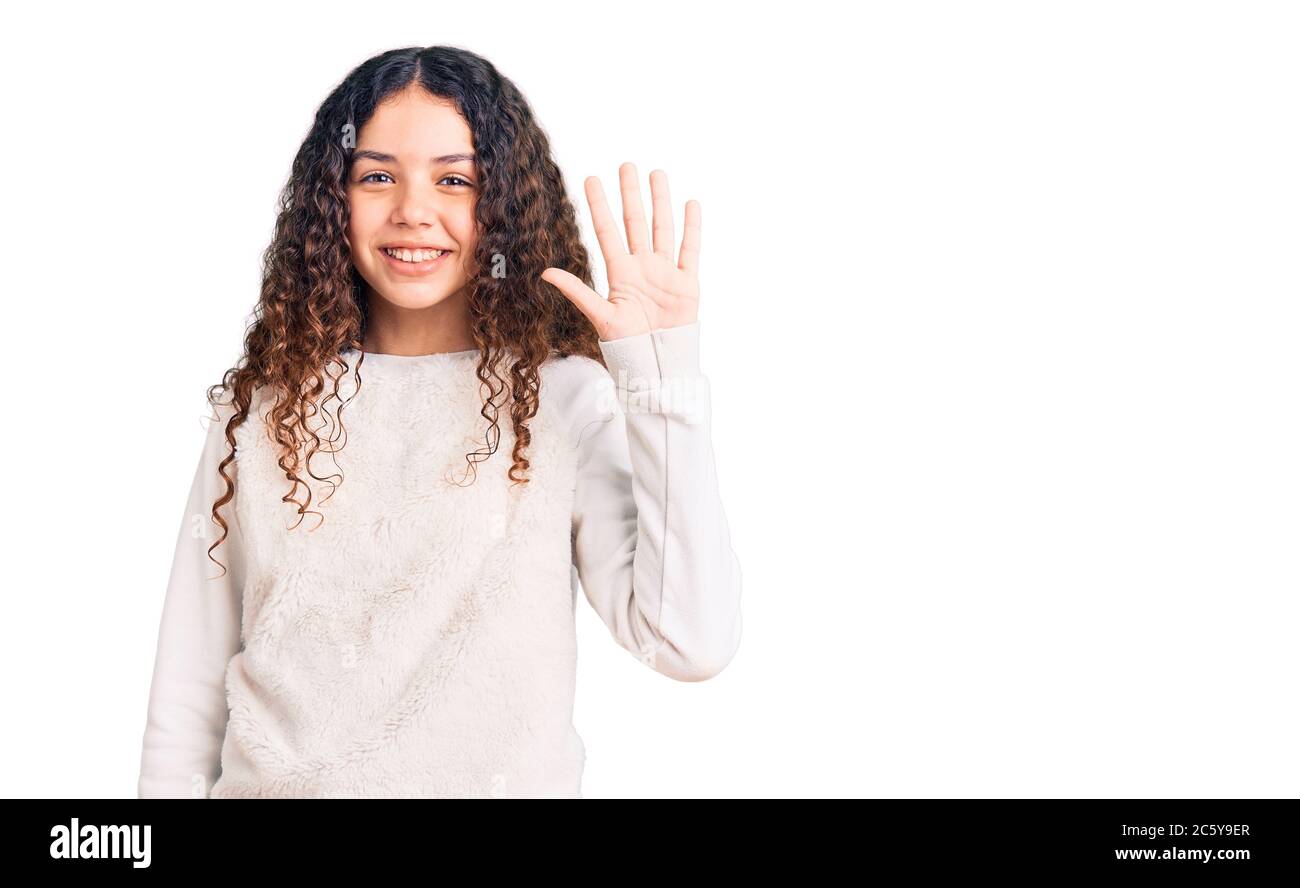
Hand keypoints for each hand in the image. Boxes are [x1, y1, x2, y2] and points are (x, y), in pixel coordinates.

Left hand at [542, 163, 700, 340]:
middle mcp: (642, 267)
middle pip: (636, 223)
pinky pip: (690, 249)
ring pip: (663, 228)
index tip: (591, 179)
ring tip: (657, 174)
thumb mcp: (600, 316)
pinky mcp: (687, 283)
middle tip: (626, 165)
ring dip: (660, 202)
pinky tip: (690, 204)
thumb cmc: (626, 346)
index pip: (607, 232)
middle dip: (631, 194)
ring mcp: (665, 273)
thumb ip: (577, 291)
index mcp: (620, 273)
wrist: (657, 365)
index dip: (599, 206)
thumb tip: (545, 272)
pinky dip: (692, 227)